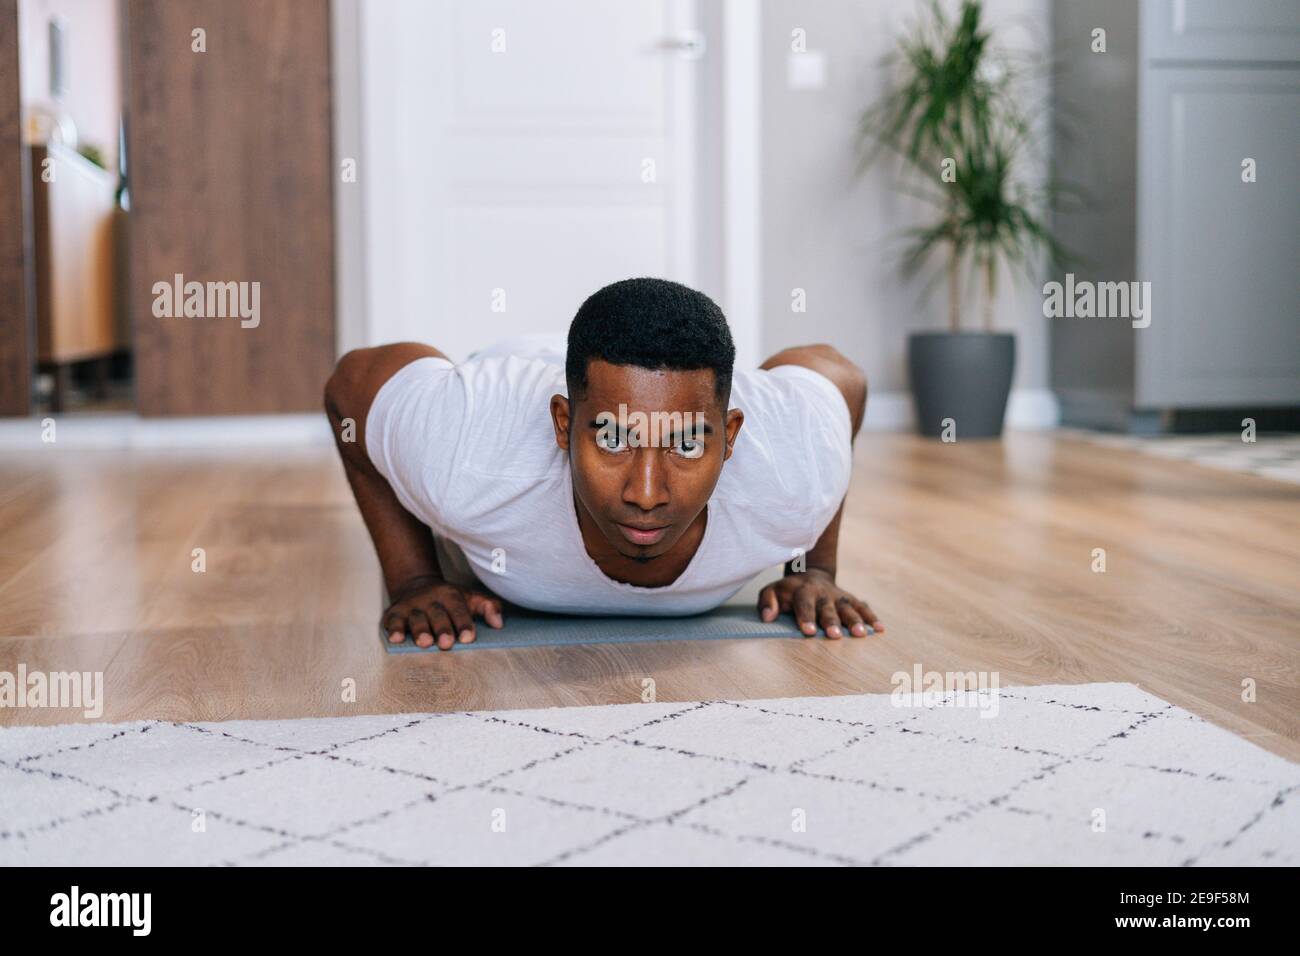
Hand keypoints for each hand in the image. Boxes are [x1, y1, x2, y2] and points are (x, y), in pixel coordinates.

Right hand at [382, 574, 503, 650]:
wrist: (416, 586)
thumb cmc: (450, 601)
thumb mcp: (471, 598)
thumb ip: (489, 607)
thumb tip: (499, 624)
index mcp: (450, 595)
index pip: (459, 609)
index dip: (464, 623)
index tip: (469, 637)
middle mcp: (430, 599)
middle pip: (437, 614)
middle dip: (442, 629)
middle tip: (447, 644)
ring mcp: (411, 606)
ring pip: (416, 618)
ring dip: (420, 630)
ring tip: (424, 643)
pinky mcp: (394, 613)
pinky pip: (393, 621)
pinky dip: (394, 629)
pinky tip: (397, 639)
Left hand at [757, 568, 882, 638]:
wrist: (810, 574)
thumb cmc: (788, 591)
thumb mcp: (772, 590)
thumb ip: (767, 601)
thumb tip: (768, 617)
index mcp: (802, 591)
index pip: (803, 604)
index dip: (806, 617)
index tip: (807, 631)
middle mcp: (822, 593)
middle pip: (827, 608)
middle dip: (832, 621)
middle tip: (835, 636)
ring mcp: (838, 596)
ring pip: (848, 607)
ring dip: (855, 620)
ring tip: (861, 635)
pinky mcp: (850, 599)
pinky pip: (863, 606)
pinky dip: (871, 617)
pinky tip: (879, 629)